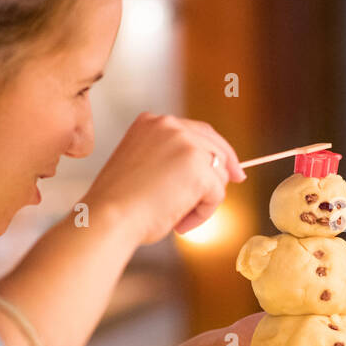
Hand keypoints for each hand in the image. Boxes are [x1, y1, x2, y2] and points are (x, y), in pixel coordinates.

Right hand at [82, 113, 245, 244]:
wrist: (108, 217)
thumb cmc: (118, 204)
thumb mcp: (141, 166)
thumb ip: (168, 160)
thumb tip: (208, 171)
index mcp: (150, 122)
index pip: (195, 131)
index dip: (215, 148)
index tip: (228, 163)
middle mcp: (169, 125)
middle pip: (215, 144)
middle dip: (227, 166)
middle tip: (238, 180)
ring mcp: (185, 144)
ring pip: (217, 173)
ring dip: (204, 199)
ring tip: (179, 218)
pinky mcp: (198, 167)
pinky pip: (216, 195)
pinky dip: (203, 214)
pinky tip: (180, 223)